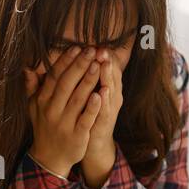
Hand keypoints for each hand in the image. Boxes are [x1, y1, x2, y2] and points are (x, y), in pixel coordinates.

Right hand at [25, 46, 104, 176]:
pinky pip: (86, 118)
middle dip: (80, 65)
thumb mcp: (33, 108)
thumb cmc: (44, 128)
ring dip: (88, 81)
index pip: (55, 77)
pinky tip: (101, 94)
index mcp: (42, 101)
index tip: (77, 47)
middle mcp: (52, 110)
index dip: (65, 61)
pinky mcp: (77, 135)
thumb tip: (28, 67)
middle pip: (67, 84)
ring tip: (99, 65)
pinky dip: (93, 106)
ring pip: (78, 98)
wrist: (50, 158)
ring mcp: (64, 123)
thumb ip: (32, 88)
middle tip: (92, 50)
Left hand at [81, 52, 122, 188]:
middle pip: (111, 77)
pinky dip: (104, 101)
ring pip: (110, 91)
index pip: (106, 68)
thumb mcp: (86, 93)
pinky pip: (105, 111)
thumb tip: (76, 54)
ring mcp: (109, 111)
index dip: (103, 56)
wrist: (92, 145)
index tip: (97, 43)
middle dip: (107, 63)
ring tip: (105, 64)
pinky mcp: (104, 124)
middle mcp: (111, 97)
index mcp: (106, 87)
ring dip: (108, 77)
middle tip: (103, 49)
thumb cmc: (87, 115)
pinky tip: (103, 91)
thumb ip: (83, 76)